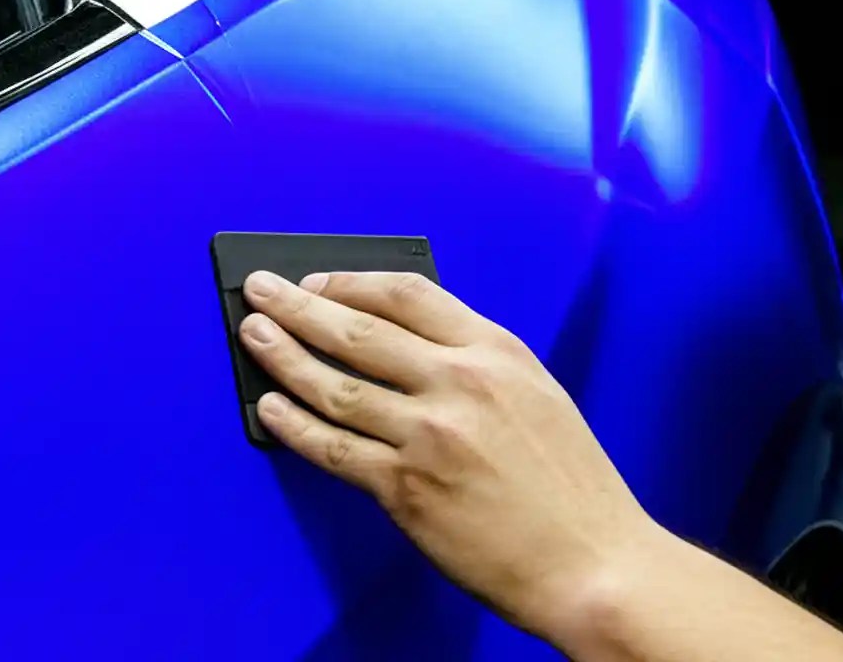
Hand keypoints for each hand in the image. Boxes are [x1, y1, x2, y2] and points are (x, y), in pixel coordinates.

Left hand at [237, 270, 659, 637]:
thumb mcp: (537, 395)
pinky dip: (295, 425)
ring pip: (335, 386)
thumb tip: (407, 349)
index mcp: (496, 353)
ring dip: (283, 356)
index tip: (320, 282)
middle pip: (359, 331)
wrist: (590, 560)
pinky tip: (271, 406)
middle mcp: (460, 383)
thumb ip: (479, 364)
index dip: (353, 283)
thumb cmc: (571, 486)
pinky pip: (334, 449)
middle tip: (260, 290)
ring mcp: (429, 436)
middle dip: (298, 306)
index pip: (408, 295)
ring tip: (253, 336)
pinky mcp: (406, 489)